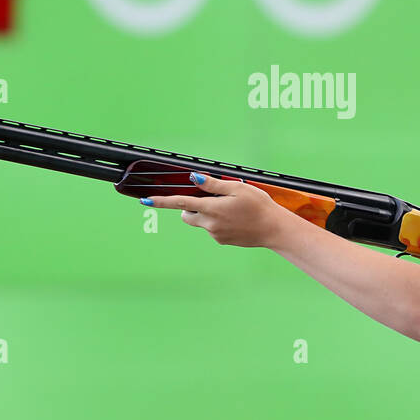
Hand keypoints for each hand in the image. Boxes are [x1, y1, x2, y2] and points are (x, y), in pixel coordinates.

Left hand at [142, 172, 284, 248]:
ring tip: (230, 208)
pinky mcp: (222, 240)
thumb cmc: (259, 205)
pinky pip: (211, 229)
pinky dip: (217, 221)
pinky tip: (235, 218)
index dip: (162, 201)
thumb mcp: (237, 188)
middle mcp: (210, 224)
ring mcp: (215, 234)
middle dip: (191, 206)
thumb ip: (213, 184)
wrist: (274, 229)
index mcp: (212, 209)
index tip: (145, 200)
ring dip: (207, 213)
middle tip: (211, 198)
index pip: (181, 203)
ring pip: (200, 221)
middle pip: (186, 214)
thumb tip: (195, 179)